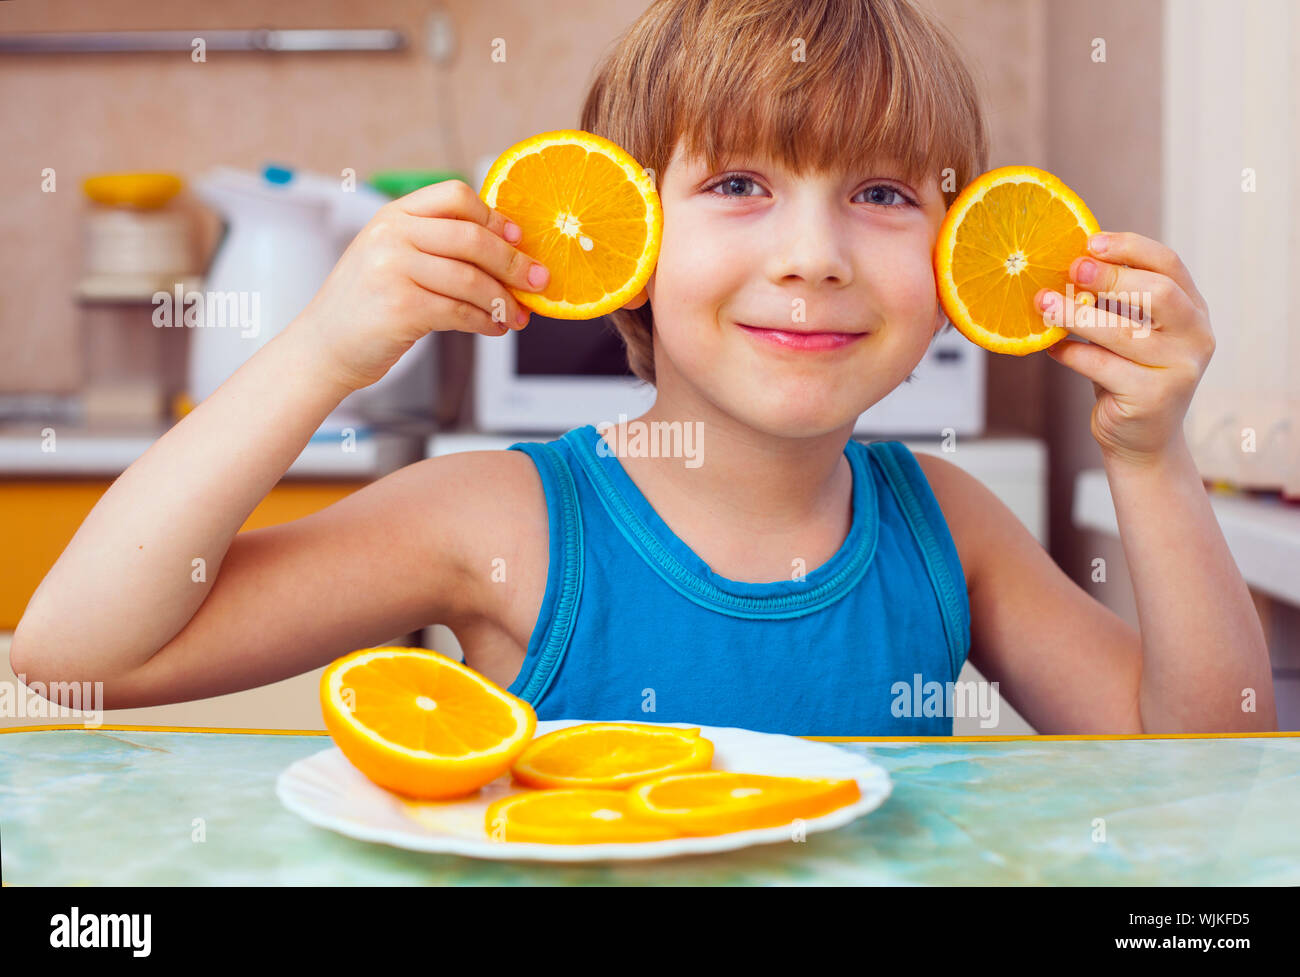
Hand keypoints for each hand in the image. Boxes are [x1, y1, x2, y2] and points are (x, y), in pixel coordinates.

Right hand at [294, 179, 550, 392]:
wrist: (323, 347)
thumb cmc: (367, 306)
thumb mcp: (391, 258)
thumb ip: (435, 245)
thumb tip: (509, 250)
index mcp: (392, 216)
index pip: (454, 195)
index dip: (494, 216)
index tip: (519, 237)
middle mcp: (390, 235)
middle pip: (472, 238)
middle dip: (513, 262)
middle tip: (539, 280)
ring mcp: (392, 270)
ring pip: (471, 279)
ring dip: (504, 300)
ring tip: (518, 316)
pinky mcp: (400, 308)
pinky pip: (460, 311)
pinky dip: (485, 322)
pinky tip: (495, 328)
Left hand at [1034, 231, 1215, 467]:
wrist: (1141, 441)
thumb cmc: (1128, 376)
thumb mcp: (1130, 333)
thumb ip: (1115, 302)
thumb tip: (1070, 261)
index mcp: (1193, 310)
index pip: (1169, 265)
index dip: (1130, 248)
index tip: (1090, 242)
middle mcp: (1196, 336)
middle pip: (1157, 293)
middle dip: (1110, 277)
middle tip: (1071, 269)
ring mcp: (1179, 368)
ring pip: (1124, 332)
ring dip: (1078, 314)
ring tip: (1044, 304)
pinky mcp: (1153, 397)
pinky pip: (1103, 366)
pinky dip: (1072, 353)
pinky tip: (1052, 347)